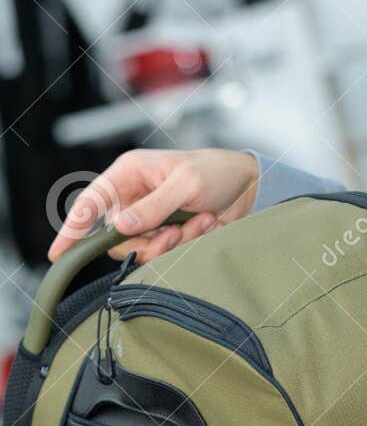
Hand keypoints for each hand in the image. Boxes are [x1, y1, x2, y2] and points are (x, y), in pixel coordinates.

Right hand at [46, 148, 260, 265]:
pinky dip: (189, 243)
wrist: (250, 187)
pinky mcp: (168, 233)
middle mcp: (134, 197)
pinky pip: (166, 253)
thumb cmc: (216, 172)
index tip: (58, 254)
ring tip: (201, 222)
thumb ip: (154, 206)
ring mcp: (151, 218)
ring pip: (142, 249)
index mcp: (129, 174)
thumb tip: (121, 227)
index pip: (90, 203)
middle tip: (176, 232)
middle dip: (148, 241)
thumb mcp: (187, 184)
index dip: (72, 229)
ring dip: (174, 242)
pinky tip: (208, 224)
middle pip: (116, 238)